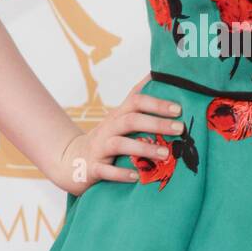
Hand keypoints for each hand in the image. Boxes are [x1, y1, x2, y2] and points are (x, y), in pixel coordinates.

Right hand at [50, 73, 183, 195]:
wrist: (72, 159)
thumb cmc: (106, 138)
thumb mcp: (120, 117)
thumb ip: (138, 100)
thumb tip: (157, 74)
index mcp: (118, 116)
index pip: (136, 101)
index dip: (156, 103)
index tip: (178, 109)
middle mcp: (108, 129)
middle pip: (131, 120)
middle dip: (156, 123)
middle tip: (179, 128)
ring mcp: (99, 148)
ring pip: (119, 144)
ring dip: (143, 148)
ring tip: (165, 154)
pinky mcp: (92, 168)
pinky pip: (105, 170)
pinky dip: (120, 173)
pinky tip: (136, 176)